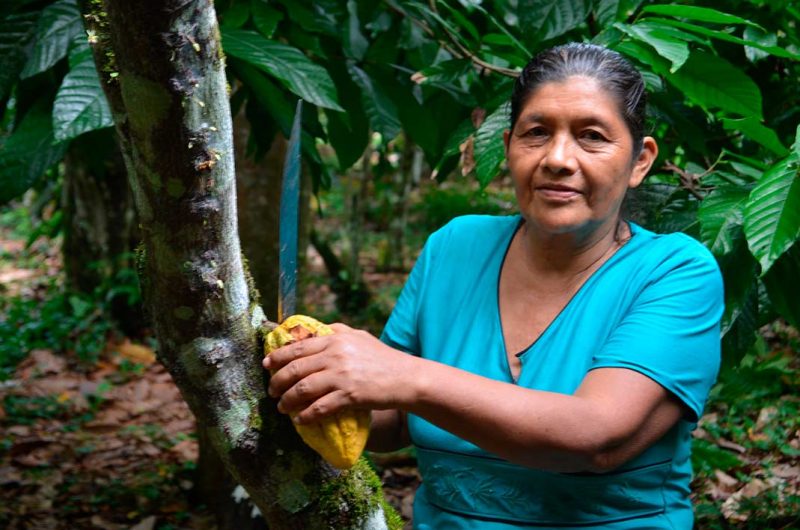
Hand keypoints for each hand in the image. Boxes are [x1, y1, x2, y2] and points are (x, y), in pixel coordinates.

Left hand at [263, 323, 414, 423]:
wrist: (407, 378)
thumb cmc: (384, 358)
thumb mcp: (360, 337)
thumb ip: (338, 331)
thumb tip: (315, 330)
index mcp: (336, 338)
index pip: (298, 346)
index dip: (277, 357)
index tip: (266, 365)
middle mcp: (336, 354)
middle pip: (295, 368)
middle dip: (277, 381)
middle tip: (271, 390)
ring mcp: (342, 375)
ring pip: (303, 388)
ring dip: (287, 400)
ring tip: (282, 407)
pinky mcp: (350, 395)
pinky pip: (320, 407)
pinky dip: (306, 415)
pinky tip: (300, 419)